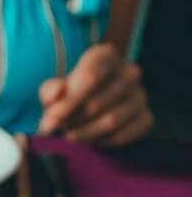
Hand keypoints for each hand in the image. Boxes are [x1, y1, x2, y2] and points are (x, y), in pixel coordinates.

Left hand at [37, 43, 152, 145]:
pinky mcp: (146, 118)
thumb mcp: (54, 91)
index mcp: (106, 55)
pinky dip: (104, 141)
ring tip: (72, 137)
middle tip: (60, 131)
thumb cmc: (70, 97)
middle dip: (74, 121)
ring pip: (111, 120)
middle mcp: (129, 72)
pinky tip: (92, 141)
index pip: (90, 77)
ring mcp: (141, 95)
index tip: (53, 119)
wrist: (90, 112)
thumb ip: (50, 90)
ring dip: (86, 133)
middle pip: (97, 103)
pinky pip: (125, 134)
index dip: (69, 102)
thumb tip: (57, 93)